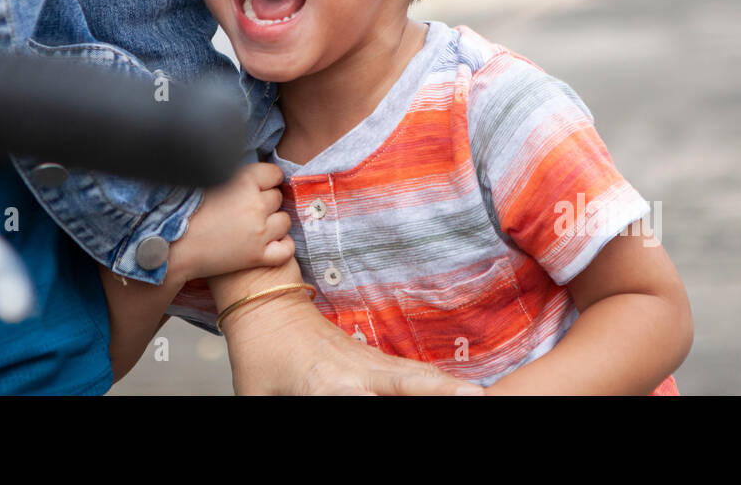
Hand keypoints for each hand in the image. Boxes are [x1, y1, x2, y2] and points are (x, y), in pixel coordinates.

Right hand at [170, 161, 293, 282]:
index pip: (274, 174)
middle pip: (278, 197)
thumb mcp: (208, 181)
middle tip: (246, 210)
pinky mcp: (258, 256)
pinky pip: (286, 249)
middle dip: (266, 202)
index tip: (257, 187)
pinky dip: (281, 247)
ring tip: (255, 227)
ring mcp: (259, 232)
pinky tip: (269, 244)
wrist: (171, 247)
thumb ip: (233, 174)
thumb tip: (249, 171)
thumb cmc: (184, 212)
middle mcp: (255, 204)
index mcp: (243, 180)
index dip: (266, 180)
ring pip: (285, 221)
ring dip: (275, 223)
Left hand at [221, 289, 485, 395]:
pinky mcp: (373, 358)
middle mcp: (356, 370)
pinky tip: (459, 390)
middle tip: (480, 396)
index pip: (365, 400)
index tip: (446, 396)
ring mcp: (368, 361)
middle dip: (446, 391)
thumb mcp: (259, 397)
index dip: (394, 397)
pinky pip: (412, 374)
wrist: (266, 306)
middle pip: (410, 383)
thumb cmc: (259, 357)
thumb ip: (281, 409)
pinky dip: (437, 383)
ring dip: (450, 386)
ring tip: (480, 394)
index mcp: (326, 384)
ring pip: (418, 376)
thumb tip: (273, 434)